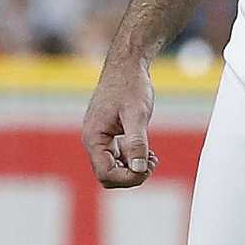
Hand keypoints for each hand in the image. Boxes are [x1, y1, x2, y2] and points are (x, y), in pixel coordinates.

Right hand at [81, 56, 157, 188]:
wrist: (126, 66)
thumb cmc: (130, 86)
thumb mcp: (137, 114)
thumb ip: (136, 143)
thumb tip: (139, 169)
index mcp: (94, 138)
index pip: (106, 174)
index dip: (128, 177)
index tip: (148, 166)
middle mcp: (92, 141)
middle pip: (107, 175)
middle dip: (131, 175)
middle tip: (151, 162)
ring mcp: (98, 138)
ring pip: (112, 168)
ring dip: (132, 168)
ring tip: (151, 156)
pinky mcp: (107, 135)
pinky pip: (116, 158)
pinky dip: (131, 159)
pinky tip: (147, 151)